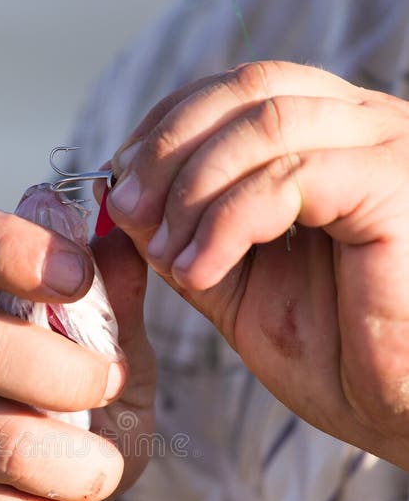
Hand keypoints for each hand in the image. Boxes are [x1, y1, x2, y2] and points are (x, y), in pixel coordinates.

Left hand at [102, 60, 408, 468]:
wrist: (397, 409)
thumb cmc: (333, 354)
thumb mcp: (234, 286)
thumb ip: (185, 236)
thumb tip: (126, 197)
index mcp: (328, 141)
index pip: (238, 90)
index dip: (167, 124)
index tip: (120, 179)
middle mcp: (362, 129)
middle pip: (248, 91)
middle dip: (169, 149)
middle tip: (128, 208)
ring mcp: (384, 152)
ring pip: (265, 126)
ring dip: (194, 191)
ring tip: (171, 256)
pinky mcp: (394, 189)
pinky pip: (292, 178)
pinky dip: (228, 223)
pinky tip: (199, 271)